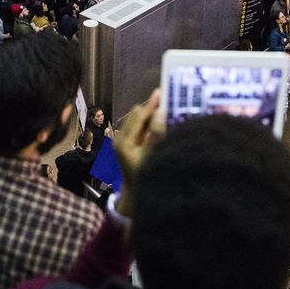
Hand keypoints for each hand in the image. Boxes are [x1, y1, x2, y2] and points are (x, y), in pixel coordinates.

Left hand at [113, 89, 162, 217]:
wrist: (135, 196)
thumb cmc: (145, 178)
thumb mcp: (153, 156)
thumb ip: (156, 134)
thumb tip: (161, 111)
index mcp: (124, 141)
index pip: (138, 116)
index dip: (151, 104)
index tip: (163, 92)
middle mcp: (120, 138)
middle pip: (137, 114)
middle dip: (152, 107)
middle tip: (169, 99)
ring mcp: (122, 140)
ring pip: (138, 118)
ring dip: (151, 114)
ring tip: (168, 108)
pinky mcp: (128, 142)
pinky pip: (139, 126)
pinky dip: (150, 122)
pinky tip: (162, 121)